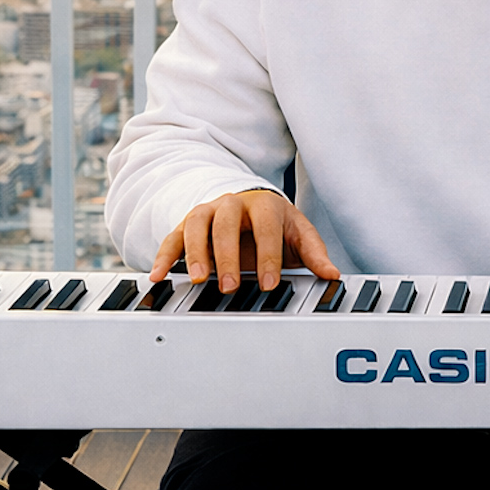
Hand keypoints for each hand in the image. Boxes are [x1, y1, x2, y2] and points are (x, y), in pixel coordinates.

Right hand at [149, 189, 340, 291]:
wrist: (251, 205)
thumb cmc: (276, 224)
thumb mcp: (298, 235)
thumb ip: (313, 254)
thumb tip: (331, 274)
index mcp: (265, 205)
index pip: (266, 227)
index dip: (268, 255)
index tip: (269, 282)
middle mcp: (233, 204)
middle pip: (226, 224)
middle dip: (228, 256)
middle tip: (231, 286)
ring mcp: (208, 212)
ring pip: (196, 226)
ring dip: (195, 254)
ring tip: (198, 280)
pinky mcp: (187, 224)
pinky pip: (173, 237)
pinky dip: (164, 256)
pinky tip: (158, 276)